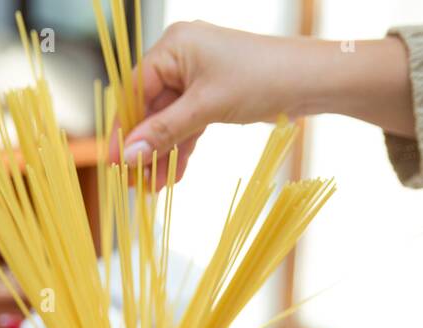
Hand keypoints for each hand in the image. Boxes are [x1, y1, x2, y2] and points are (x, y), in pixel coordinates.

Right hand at [117, 22, 414, 180]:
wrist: (308, 80)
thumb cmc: (259, 79)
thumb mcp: (206, 108)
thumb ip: (165, 132)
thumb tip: (129, 156)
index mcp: (173, 46)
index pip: (134, 89)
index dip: (123, 127)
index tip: (114, 161)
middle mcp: (181, 57)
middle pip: (150, 108)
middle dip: (144, 146)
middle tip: (133, 182)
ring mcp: (197, 77)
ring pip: (169, 121)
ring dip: (162, 153)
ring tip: (152, 187)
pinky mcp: (213, 96)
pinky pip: (188, 124)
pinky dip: (182, 148)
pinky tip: (173, 176)